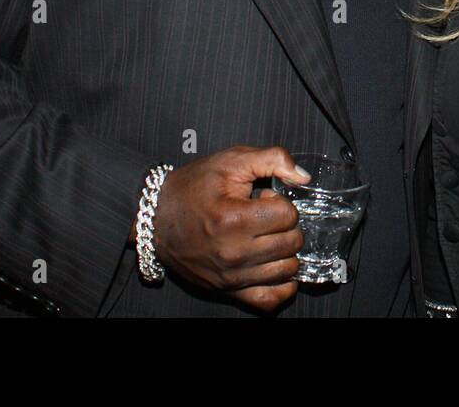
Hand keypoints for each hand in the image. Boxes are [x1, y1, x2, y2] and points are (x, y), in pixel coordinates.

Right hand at [150, 145, 310, 312]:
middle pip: (292, 243)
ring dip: (284, 251)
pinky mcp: (227, 291)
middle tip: (265, 216)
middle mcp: (233, 254)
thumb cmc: (192, 188)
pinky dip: (281, 284)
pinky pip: (270, 299)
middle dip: (286, 225)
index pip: (288, 215)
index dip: (280, 201)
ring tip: (265, 237)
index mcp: (233, 219)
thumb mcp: (231, 160)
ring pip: (288, 269)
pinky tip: (273, 264)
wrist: (155, 218)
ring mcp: (231, 277)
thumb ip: (273, 159)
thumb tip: (304, 177)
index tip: (264, 198)